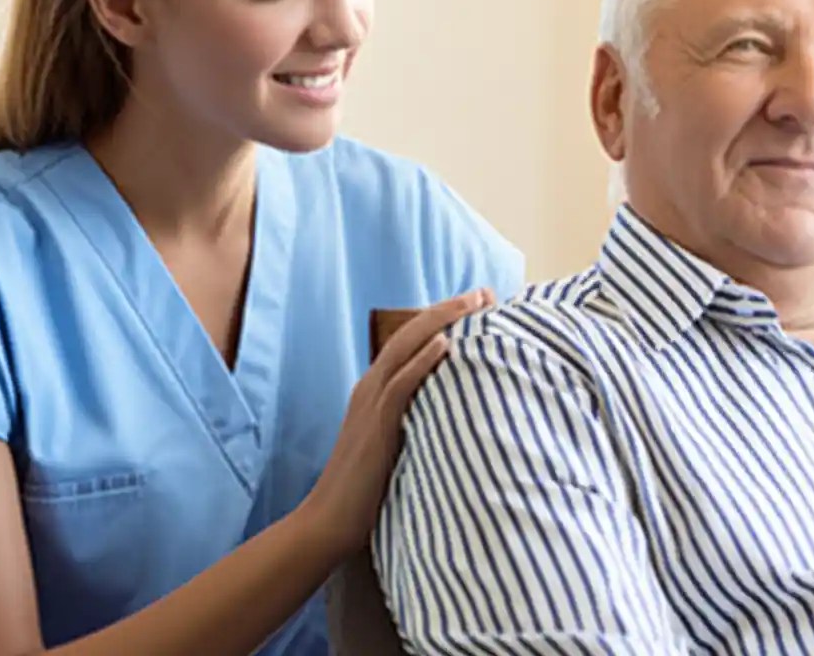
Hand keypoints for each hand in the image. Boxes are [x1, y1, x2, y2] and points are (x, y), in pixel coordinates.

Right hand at [303, 288, 494, 556]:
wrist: (328, 520)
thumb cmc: (365, 489)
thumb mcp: (394, 444)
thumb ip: (414, 421)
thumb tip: (450, 413)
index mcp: (374, 390)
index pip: (410, 342)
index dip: (442, 320)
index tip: (477, 305)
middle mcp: (370, 387)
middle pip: (411, 334)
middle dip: (449, 309)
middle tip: (485, 292)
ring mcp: (370, 404)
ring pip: (406, 348)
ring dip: (442, 323)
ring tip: (474, 303)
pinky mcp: (375, 426)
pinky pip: (400, 385)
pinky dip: (422, 362)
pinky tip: (445, 345)